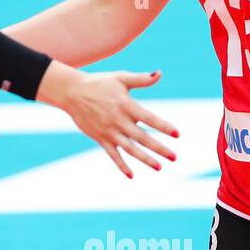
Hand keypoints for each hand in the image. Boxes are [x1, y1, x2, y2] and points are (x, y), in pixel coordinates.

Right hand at [39, 65, 178, 177]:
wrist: (72, 92)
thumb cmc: (99, 83)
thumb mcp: (120, 78)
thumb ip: (141, 79)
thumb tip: (159, 74)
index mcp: (126, 105)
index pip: (149, 118)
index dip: (163, 126)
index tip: (177, 134)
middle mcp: (118, 120)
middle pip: (142, 138)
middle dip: (159, 148)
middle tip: (174, 157)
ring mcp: (109, 131)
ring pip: (130, 149)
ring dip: (145, 159)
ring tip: (159, 167)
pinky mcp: (100, 138)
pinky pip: (113, 155)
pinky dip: (121, 165)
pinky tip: (131, 175)